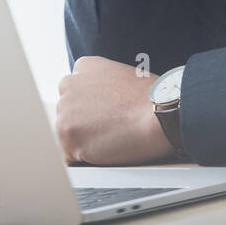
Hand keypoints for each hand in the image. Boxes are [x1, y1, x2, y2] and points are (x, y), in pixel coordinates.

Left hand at [54, 56, 178, 164]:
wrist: (160, 114)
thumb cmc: (152, 98)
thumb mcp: (123, 75)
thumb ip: (102, 84)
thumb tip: (99, 103)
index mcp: (84, 66)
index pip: (77, 92)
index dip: (93, 107)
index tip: (108, 113)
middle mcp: (69, 84)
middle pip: (69, 112)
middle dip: (85, 123)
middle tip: (111, 127)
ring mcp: (65, 110)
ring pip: (68, 134)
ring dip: (85, 141)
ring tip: (112, 137)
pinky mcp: (67, 134)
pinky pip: (70, 155)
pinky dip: (86, 158)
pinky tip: (106, 149)